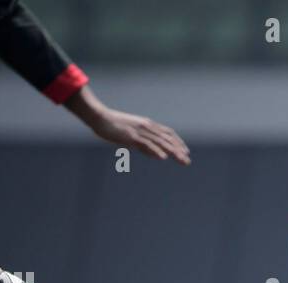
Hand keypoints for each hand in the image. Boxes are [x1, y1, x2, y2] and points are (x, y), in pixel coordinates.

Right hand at [65, 87, 190, 164]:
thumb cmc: (113, 127)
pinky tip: (163, 158)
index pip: (168, 133)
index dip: (178, 142)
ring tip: (182, 160)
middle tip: (187, 161)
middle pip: (167, 139)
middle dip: (178, 150)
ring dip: (172, 152)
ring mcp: (139, 131)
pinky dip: (155, 151)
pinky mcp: (131, 136)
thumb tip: (157, 156)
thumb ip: (145, 146)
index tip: (186, 151)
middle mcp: (146, 127)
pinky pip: (146, 144)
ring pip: (160, 142)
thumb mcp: (132, 137)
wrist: (99, 117)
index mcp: (147, 125)